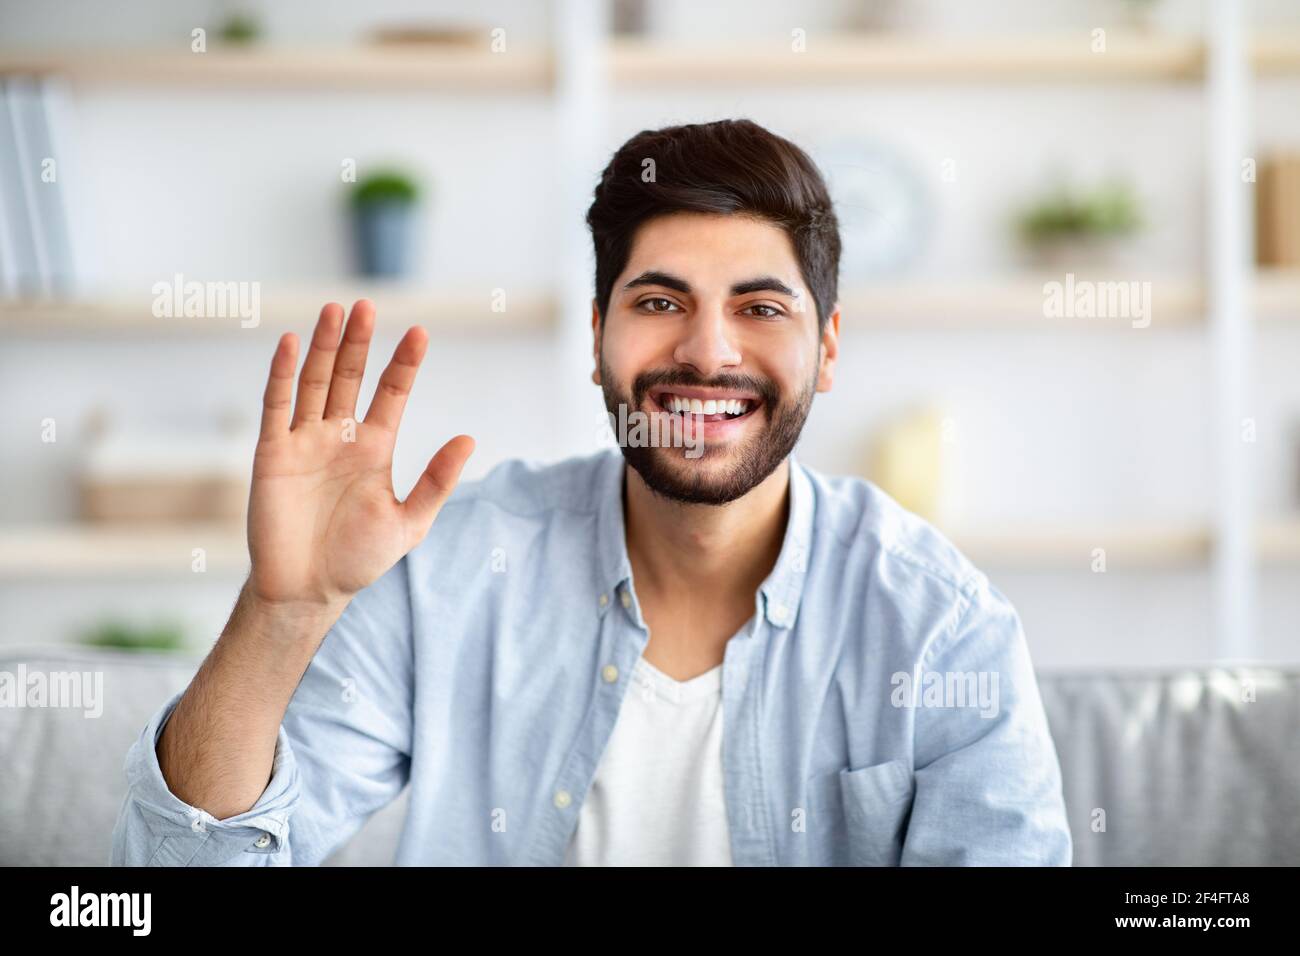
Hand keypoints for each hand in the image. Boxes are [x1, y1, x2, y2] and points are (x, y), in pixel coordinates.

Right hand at [245, 300, 473, 612]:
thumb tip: (469, 439)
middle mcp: (339, 437)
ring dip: (325, 348)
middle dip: (360, 343)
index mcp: (375, 448)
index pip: (391, 394)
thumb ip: (436, 481)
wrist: (308, 591)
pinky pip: (276, 407)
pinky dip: (281, 374)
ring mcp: (305, 442)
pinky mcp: (272, 454)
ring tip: (336, 311)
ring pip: (315, 383)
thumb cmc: (359, 559)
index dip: (404, 364)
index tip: (421, 333)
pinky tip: (291, 343)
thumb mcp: (409, 522)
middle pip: (351, 378)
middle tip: (369, 305)